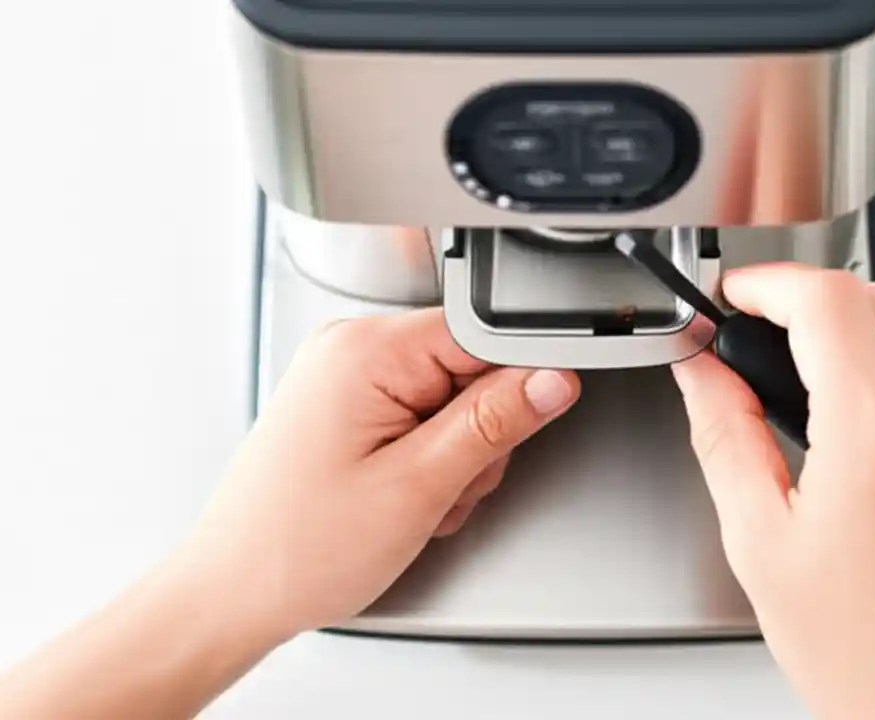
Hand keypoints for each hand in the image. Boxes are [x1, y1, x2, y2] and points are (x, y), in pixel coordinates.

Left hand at [181, 309, 580, 638]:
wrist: (234, 595)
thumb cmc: (298, 548)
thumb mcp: (418, 485)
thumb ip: (494, 422)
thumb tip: (552, 378)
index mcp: (365, 350)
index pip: (484, 330)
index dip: (515, 383)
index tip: (519, 426)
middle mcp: (351, 350)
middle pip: (472, 368)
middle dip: (479, 434)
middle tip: (442, 485)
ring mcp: (346, 380)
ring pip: (453, 401)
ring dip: (454, 459)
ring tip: (413, 499)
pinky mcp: (348, 409)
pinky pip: (421, 419)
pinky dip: (428, 463)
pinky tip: (401, 496)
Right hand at [673, 266, 874, 719]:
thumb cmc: (859, 649)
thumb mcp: (759, 540)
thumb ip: (724, 434)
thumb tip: (703, 369)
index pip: (828, 300)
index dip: (771, 281)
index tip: (741, 295)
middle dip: (812, 303)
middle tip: (768, 341)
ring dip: (863, 332)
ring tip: (819, 387)